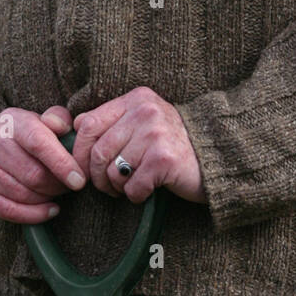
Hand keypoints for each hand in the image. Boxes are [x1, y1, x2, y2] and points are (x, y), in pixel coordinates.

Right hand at [0, 105, 86, 222]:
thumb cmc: (28, 139)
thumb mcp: (42, 123)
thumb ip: (57, 119)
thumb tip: (62, 127)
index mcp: (11, 119)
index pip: (38, 141)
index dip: (61, 163)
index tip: (79, 181)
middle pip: (32, 173)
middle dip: (56, 185)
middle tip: (69, 188)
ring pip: (22, 193)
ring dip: (46, 199)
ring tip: (56, 196)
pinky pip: (8, 210)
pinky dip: (33, 215)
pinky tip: (49, 211)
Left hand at [71, 87, 206, 204]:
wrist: (218, 155)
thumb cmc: (173, 142)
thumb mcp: (145, 119)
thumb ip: (114, 119)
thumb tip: (77, 125)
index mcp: (136, 99)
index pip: (89, 123)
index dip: (80, 151)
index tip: (84, 168)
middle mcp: (145, 112)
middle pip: (98, 150)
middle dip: (96, 176)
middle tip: (106, 186)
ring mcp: (155, 134)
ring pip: (113, 171)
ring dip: (116, 188)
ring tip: (127, 188)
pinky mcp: (164, 160)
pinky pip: (133, 187)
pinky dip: (135, 196)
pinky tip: (146, 191)